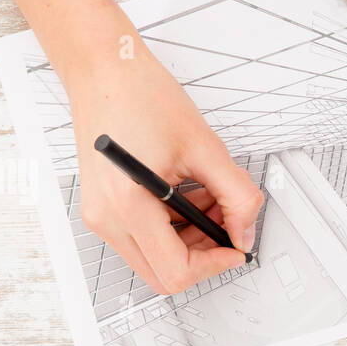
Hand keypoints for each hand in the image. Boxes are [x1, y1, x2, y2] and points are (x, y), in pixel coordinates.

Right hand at [66, 44, 263, 294]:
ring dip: (191, 240)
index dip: (215, 265)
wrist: (104, 70)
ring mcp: (100, 216)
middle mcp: (106, 218)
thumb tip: (245, 233)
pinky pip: (144, 239)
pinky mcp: (103, 209)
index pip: (176, 272)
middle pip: (164, 275)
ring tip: (210, 200)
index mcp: (127, 205)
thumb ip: (236, 197)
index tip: (236, 246)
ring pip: (155, 260)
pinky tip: (188, 196)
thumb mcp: (205, 147)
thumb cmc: (141, 96)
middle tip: (228, 222)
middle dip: (204, 254)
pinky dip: (174, 228)